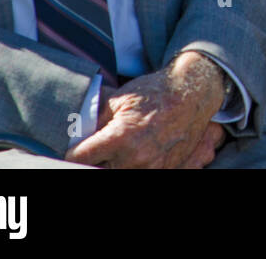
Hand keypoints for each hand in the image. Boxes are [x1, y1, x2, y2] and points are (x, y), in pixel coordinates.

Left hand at [67, 51, 227, 168]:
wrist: (192, 94)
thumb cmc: (155, 93)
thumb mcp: (119, 99)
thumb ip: (94, 118)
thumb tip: (75, 130)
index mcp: (121, 136)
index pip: (80, 157)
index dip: (73, 152)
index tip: (74, 148)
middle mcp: (136, 157)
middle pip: (97, 170)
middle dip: (93, 161)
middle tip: (94, 150)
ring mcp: (152, 167)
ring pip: (118, 172)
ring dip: (112, 164)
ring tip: (115, 152)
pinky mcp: (165, 170)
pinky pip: (139, 172)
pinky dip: (132, 165)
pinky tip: (131, 155)